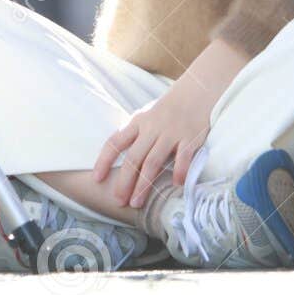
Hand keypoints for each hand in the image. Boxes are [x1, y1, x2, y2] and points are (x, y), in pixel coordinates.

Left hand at [90, 37, 252, 209]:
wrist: (196, 92)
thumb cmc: (167, 109)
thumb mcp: (145, 116)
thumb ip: (133, 134)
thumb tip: (114, 155)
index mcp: (138, 123)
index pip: (116, 141)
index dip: (104, 160)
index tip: (97, 178)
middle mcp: (152, 129)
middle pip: (134, 158)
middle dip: (124, 181)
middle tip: (118, 200)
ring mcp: (171, 133)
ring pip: (154, 161)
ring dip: (144, 184)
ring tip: (136, 202)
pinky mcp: (190, 138)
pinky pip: (183, 156)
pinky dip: (179, 171)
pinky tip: (175, 185)